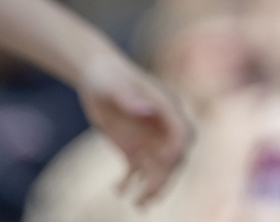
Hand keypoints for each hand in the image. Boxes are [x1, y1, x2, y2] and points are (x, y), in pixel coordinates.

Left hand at [76, 49, 191, 205]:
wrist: (97, 76)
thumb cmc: (108, 76)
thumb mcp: (114, 85)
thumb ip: (129, 97)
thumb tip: (146, 109)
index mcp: (167, 107)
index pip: (182, 132)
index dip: (177, 148)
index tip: (167, 162)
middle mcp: (163, 126)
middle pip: (173, 156)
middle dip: (165, 177)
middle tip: (150, 197)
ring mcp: (150, 138)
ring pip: (158, 168)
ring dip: (152, 186)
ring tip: (139, 204)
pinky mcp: (134, 147)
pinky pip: (137, 169)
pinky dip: (130, 182)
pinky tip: (118, 190)